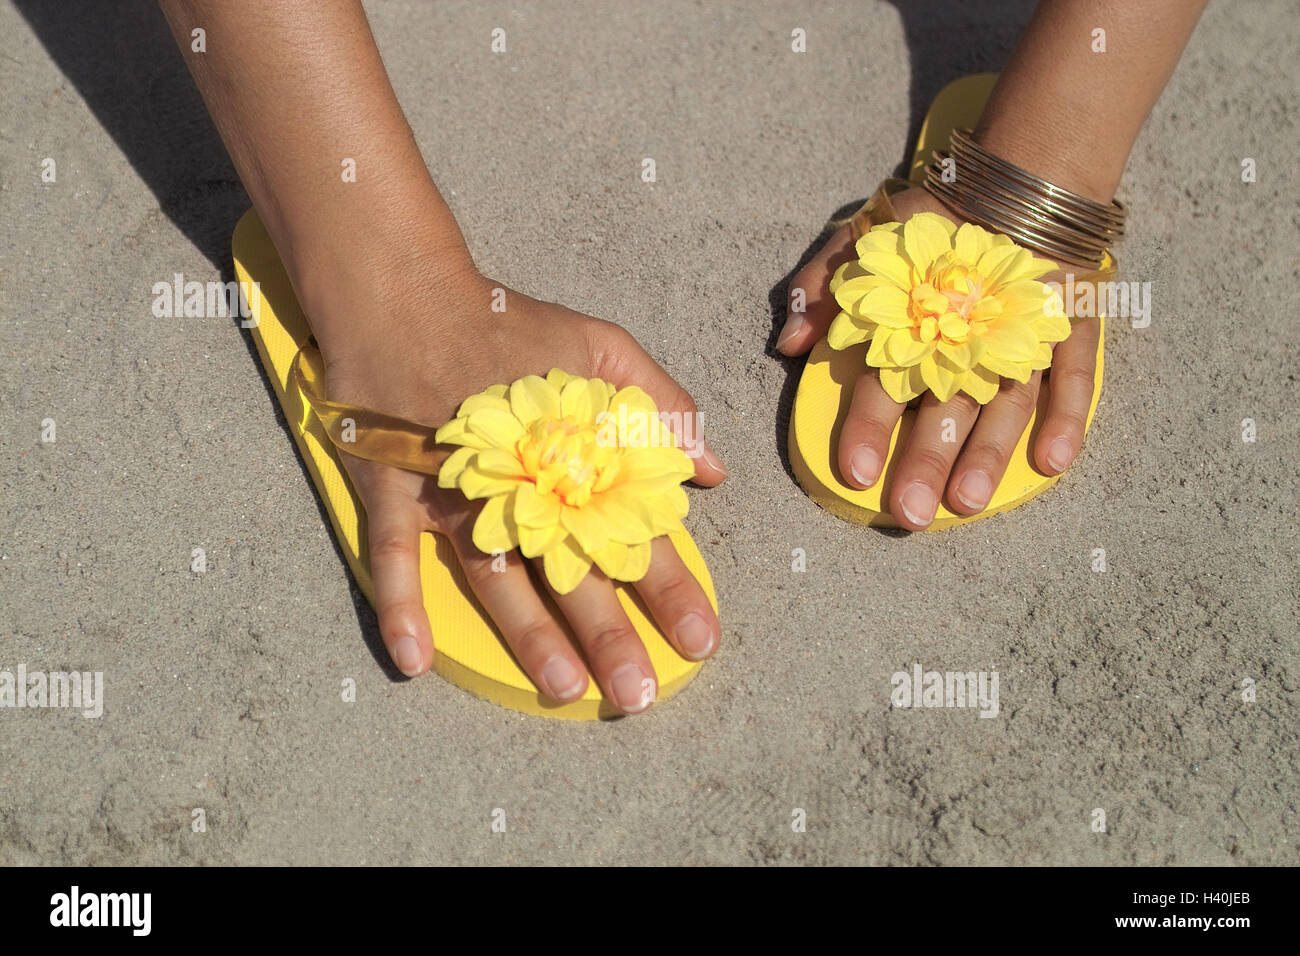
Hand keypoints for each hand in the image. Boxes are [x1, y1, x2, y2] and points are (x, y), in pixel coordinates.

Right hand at [317, 268, 726, 713]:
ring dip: (529, 633)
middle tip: (638, 694)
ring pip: (495, 572)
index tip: (702, 640)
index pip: (632, 528)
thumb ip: (661, 404)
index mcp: (571, 450)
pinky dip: (398, 603)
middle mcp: (516, 477)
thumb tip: (714, 470)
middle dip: (608, 632)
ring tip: (565, 689)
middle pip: (569, 567)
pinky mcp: (390, 485)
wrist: (406, 293)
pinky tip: (413, 660)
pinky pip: (390, 553)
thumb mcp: (599, 344)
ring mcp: (450, 486)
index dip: (670, 587)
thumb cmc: (508, 323)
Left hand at [776, 186, 1099, 529]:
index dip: (870, 422)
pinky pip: (1073, 372)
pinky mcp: (1073, 321)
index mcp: (913, 305)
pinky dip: (1067, 416)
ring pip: (1006, 395)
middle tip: (908, 512)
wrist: (1017, 177)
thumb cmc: (926, 225)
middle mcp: (970, 320)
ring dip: (988, 451)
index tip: (855, 472)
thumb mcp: (862, 238)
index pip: (886, 371)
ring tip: (966, 503)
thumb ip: (822, 286)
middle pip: (946, 396)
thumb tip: (788, 342)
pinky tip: (1051, 464)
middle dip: (926, 457)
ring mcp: (1027, 322)